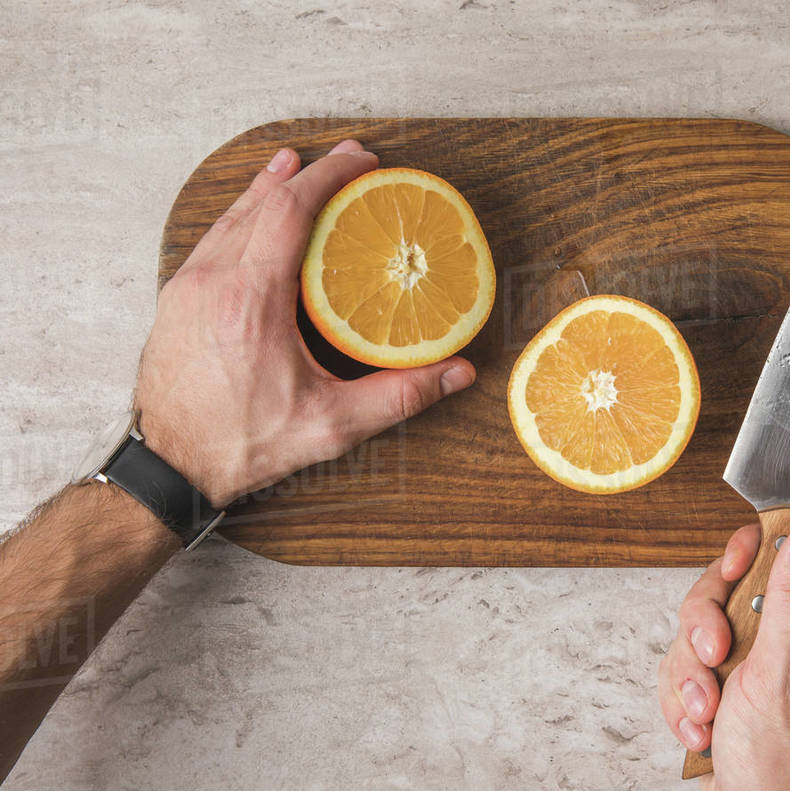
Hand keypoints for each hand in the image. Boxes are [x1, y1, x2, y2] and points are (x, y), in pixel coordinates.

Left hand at [134, 140, 475, 507]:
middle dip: (308, 174)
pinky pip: (214, 238)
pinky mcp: (176, 298)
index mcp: (251, 302)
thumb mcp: (330, 425)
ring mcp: (187, 287)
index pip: (290, 212)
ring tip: (299, 165)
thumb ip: (398, 396)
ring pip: (232, 216)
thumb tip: (456, 374)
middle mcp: (212, 282)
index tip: (361, 161)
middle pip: (261, 202)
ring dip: (270, 188)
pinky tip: (257, 213)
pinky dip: (243, 215)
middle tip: (348, 159)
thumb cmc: (241, 445)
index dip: (329, 177)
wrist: (169, 467)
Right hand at [657, 521, 789, 790]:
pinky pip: (683, 668)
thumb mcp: (784, 669)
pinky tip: (702, 728)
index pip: (778, 555)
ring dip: (692, 676)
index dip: (745, 557)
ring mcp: (750, 662)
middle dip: (705, 629)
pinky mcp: (721, 685)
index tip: (733, 571)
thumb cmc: (781, 759)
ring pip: (695, 631)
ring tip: (709, 711)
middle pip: (724, 590)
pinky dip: (683, 700)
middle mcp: (785, 637)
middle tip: (715, 657)